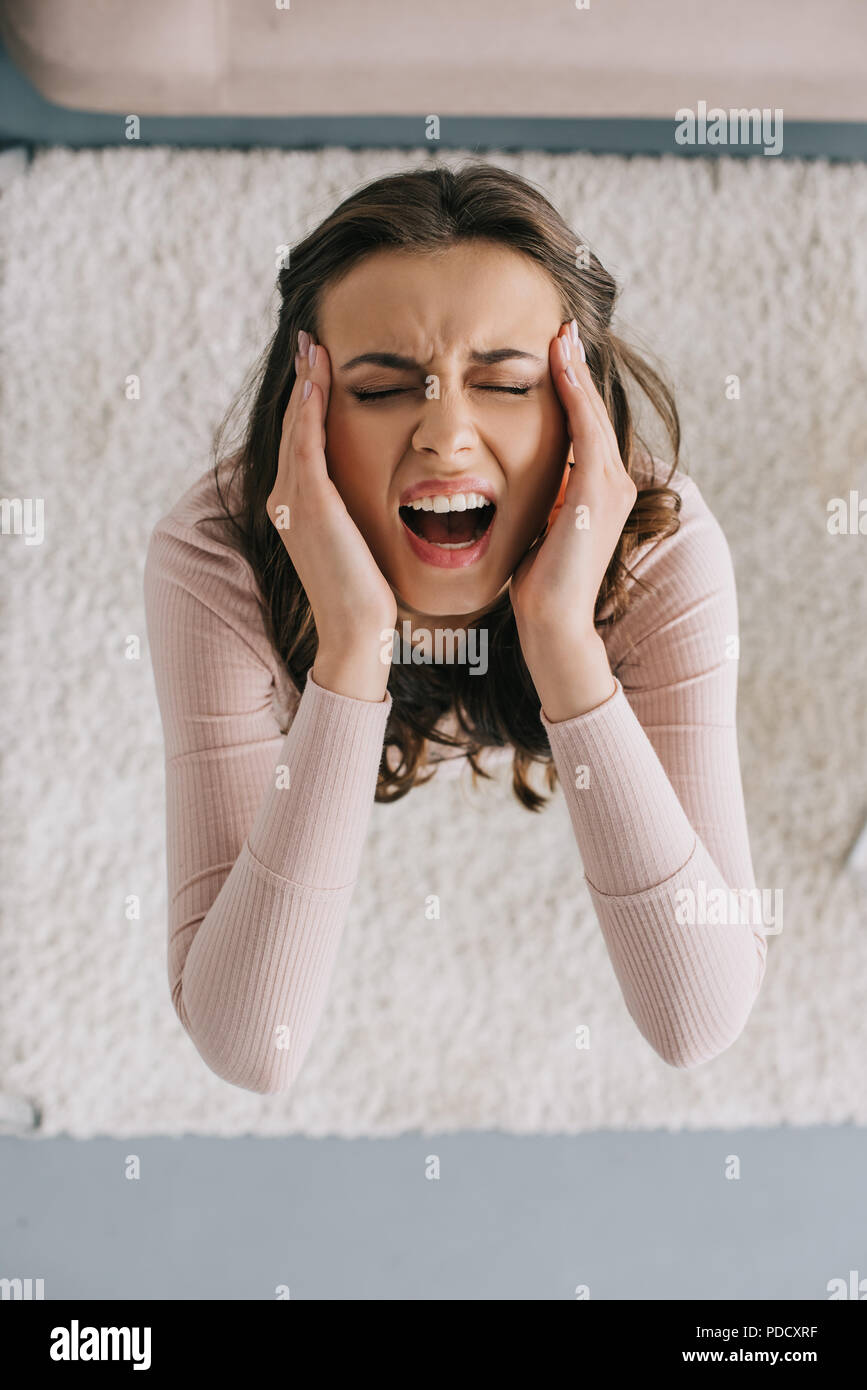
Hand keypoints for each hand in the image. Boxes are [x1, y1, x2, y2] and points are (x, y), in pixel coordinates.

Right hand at [267, 332, 396, 699]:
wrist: (358, 630)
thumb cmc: (368, 594)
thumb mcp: (358, 543)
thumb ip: (356, 514)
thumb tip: (380, 494)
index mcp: (298, 507)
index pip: (302, 441)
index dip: (307, 402)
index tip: (317, 366)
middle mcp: (287, 500)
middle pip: (293, 427)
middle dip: (301, 382)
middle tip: (308, 341)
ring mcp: (295, 502)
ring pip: (297, 428)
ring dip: (304, 384)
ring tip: (311, 347)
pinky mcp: (311, 505)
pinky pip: (306, 445)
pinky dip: (308, 410)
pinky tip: (315, 381)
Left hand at [508, 320, 636, 719]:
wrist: (552, 621)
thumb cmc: (538, 581)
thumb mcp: (541, 526)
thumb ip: (543, 497)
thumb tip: (517, 475)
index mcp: (599, 489)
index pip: (584, 425)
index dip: (571, 387)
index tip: (554, 351)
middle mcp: (614, 482)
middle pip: (592, 411)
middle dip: (576, 368)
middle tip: (562, 327)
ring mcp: (612, 486)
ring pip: (591, 414)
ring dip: (576, 371)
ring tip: (562, 335)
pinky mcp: (598, 492)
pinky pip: (585, 430)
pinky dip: (574, 395)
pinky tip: (560, 366)